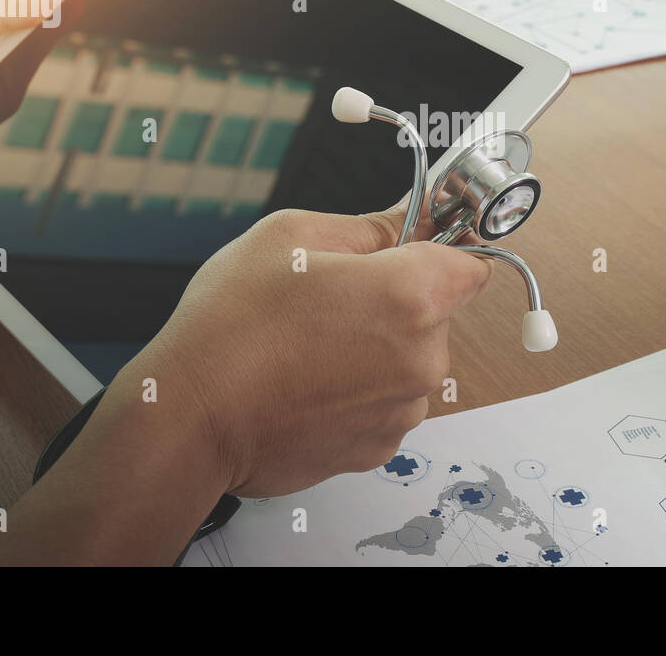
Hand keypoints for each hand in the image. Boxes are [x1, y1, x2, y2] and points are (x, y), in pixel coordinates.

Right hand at [0, 199, 492, 564]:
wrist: (191, 420)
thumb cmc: (232, 326)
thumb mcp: (292, 236)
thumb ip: (371, 225)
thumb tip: (411, 218)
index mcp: (413, 295)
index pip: (473, 264)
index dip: (444, 249)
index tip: (416, 246)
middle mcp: (422, 358)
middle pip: (438, 313)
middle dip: (398, 298)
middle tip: (331, 293)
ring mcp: (403, 409)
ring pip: (410, 359)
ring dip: (378, 347)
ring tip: (309, 342)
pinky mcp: (378, 447)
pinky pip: (385, 400)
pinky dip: (358, 388)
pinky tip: (307, 379)